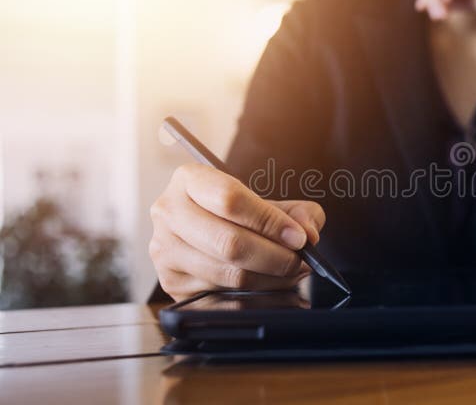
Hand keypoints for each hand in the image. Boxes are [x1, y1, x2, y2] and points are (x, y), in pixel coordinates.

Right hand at [148, 163, 325, 300]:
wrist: (201, 230)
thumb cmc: (237, 214)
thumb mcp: (267, 202)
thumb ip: (297, 212)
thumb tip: (309, 233)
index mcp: (189, 180)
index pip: (231, 199)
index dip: (270, 221)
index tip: (299, 237)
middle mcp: (169, 212)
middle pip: (229, 242)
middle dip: (275, 256)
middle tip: (300, 261)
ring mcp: (165, 250)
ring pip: (228, 274)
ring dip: (270, 279)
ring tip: (291, 272)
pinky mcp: (170, 282)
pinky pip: (223, 298)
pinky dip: (257, 297)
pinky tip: (273, 287)